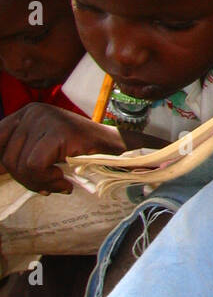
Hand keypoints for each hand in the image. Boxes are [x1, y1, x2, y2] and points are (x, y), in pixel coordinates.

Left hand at [0, 104, 124, 194]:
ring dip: (40, 183)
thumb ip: (21, 154)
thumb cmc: (81, 152)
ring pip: (21, 165)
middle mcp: (34, 111)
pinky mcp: (58, 132)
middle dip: (26, 179)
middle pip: (7, 157)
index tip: (21, 176)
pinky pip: (35, 166)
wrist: (117, 150)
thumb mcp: (44, 148)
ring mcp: (46, 119)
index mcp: (27, 112)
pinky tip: (63, 181)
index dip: (3, 163)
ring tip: (59, 183)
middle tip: (48, 185)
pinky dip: (47, 180)